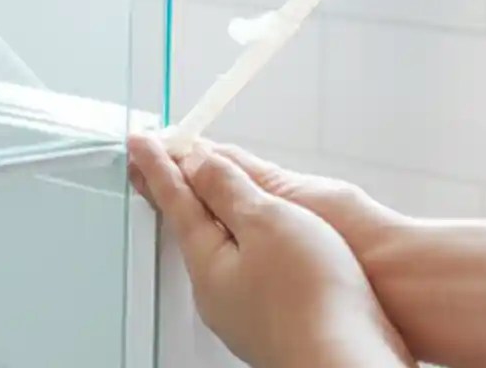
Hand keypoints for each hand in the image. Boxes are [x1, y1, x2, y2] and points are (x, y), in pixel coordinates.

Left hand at [127, 135, 413, 367]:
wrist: (347, 365)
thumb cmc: (313, 298)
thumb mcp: (266, 222)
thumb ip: (228, 191)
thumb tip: (195, 164)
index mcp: (208, 263)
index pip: (176, 200)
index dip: (158, 165)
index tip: (138, 140)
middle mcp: (218, 292)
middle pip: (192, 226)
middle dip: (178, 189)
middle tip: (155, 161)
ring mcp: (245, 312)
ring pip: (220, 250)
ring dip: (211, 215)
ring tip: (198, 191)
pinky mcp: (276, 323)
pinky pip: (246, 271)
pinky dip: (240, 243)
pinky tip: (250, 243)